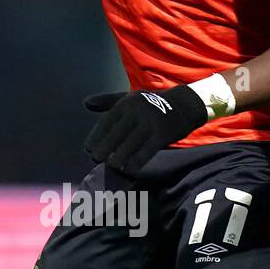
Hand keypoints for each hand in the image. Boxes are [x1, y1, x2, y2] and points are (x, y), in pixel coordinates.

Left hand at [83, 86, 208, 177]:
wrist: (184, 104)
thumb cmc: (151, 103)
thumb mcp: (130, 98)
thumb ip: (107, 101)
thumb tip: (85, 103)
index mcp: (127, 103)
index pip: (107, 121)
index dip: (96, 136)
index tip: (88, 148)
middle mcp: (138, 111)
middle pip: (117, 134)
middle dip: (104, 148)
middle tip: (96, 159)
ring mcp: (151, 123)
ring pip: (131, 144)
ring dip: (118, 157)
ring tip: (111, 165)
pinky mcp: (163, 135)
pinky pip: (146, 151)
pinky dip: (136, 162)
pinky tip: (128, 170)